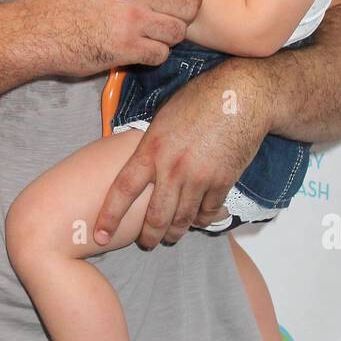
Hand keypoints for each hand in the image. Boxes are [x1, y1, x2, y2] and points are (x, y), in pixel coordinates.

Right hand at [46, 0, 200, 79]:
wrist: (45, 28)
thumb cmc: (74, 3)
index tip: (181, 5)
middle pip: (189, 7)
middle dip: (184, 19)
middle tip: (169, 26)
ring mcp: (134, 20)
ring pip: (178, 33)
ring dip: (168, 40)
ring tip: (150, 40)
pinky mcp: (127, 47)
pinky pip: (160, 54)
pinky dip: (152, 57)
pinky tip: (138, 52)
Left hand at [92, 56, 271, 247]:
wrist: (240, 97)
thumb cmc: (198, 100)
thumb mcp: (163, 118)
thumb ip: (150, 145)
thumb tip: (139, 163)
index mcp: (151, 149)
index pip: (123, 190)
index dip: (109, 216)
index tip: (100, 236)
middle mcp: (172, 168)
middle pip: (155, 217)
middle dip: (148, 237)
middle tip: (145, 243)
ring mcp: (199, 177)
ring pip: (182, 220)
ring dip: (174, 233)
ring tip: (170, 237)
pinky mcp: (222, 182)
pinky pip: (207, 212)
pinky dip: (201, 220)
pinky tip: (197, 219)